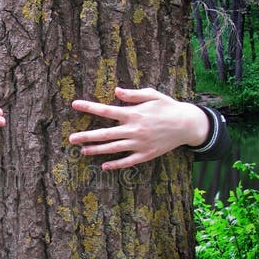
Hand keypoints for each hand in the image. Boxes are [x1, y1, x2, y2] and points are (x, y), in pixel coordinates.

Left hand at [68, 87, 208, 168]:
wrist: (187, 124)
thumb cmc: (168, 107)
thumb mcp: (152, 95)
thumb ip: (133, 94)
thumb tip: (115, 91)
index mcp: (133, 113)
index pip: (106, 111)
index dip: (89, 107)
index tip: (75, 105)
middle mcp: (133, 130)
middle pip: (105, 134)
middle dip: (86, 136)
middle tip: (70, 139)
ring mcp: (139, 144)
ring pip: (113, 149)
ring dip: (96, 150)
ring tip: (82, 151)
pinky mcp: (146, 154)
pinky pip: (128, 162)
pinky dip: (116, 165)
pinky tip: (104, 166)